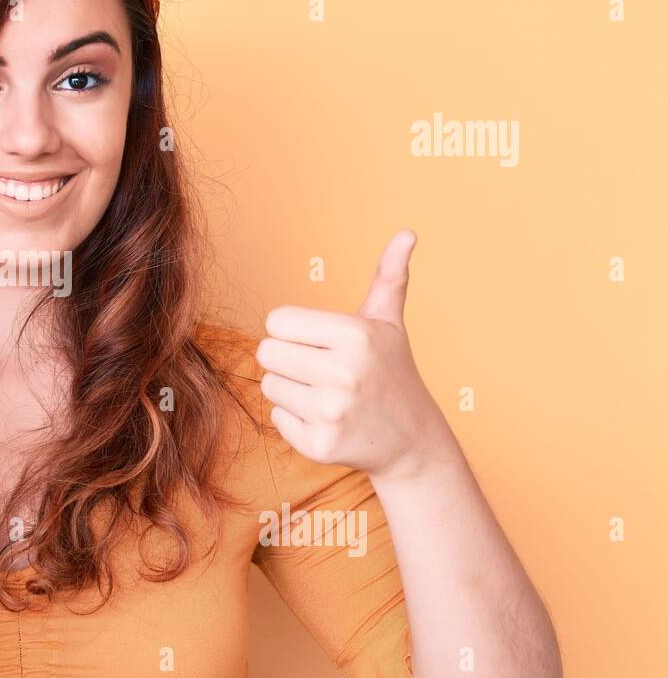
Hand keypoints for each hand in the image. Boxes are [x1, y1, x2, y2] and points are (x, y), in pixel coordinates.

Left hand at [254, 229, 454, 477]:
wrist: (412, 440)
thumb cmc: (391, 372)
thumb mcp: (388, 324)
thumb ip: (388, 277)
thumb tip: (408, 232)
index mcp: (355, 335)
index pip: (276, 321)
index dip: (292, 330)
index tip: (319, 342)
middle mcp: (344, 373)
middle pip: (266, 353)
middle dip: (287, 359)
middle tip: (319, 369)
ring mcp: (331, 412)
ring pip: (268, 385)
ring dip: (289, 389)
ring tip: (326, 394)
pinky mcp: (319, 445)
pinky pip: (276, 417)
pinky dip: (295, 420)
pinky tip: (327, 420)